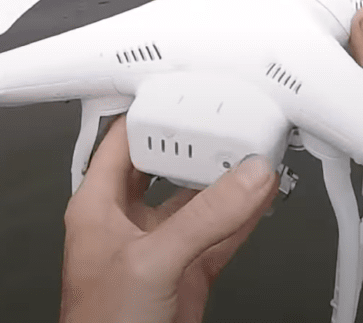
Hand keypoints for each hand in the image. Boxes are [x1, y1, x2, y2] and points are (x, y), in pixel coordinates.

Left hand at [60, 117, 277, 322]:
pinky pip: (223, 230)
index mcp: (98, 207)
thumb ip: (204, 217)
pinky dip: (246, 212)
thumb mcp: (151, 262)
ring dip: (229, 177)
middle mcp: (128, 222)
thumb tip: (249, 178)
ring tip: (258, 150)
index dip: (154, 111)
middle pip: (170, 163)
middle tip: (232, 117)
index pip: (124, 139)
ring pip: (201, 197)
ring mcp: (162, 247)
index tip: (189, 91)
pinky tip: (265, 193)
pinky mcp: (190, 271)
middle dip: (202, 141)